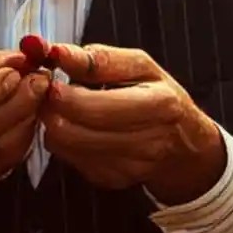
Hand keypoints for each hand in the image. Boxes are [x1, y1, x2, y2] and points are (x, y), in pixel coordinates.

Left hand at [41, 43, 225, 204]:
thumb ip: (100, 59)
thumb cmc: (160, 97)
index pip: (97, 107)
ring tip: (60, 105)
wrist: (184, 145)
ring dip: (53, 123)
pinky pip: (70, 159)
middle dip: (51, 108)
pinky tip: (74, 126)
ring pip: (66, 146)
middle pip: (74, 131)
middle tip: (47, 90)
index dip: (65, 94)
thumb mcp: (142, 66)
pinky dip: (64, 141)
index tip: (51, 79)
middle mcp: (146, 142)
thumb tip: (59, 52)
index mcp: (158, 104)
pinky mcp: (112, 180)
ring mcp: (128, 166)